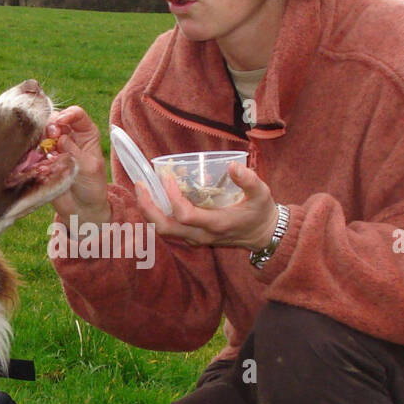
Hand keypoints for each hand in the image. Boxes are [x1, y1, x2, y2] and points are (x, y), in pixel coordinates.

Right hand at [45, 106, 110, 226]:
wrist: (81, 208)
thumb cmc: (92, 187)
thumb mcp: (89, 168)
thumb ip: (75, 151)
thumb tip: (60, 138)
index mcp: (86, 134)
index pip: (76, 115)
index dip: (67, 115)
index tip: (60, 124)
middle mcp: (69, 137)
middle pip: (55, 119)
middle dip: (50, 126)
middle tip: (50, 137)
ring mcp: (54, 147)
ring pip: (41, 133)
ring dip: (40, 139)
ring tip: (45, 153)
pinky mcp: (42, 159)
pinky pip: (33, 150)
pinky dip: (33, 152)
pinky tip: (38, 162)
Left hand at [134, 162, 278, 250]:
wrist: (263, 235)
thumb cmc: (261, 212)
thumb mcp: (261, 194)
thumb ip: (249, 180)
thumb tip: (233, 165)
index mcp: (217, 224)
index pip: (185, 215)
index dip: (172, 197)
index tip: (167, 177)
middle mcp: (202, 235)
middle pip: (165, 228)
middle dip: (148, 207)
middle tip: (140, 185)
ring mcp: (196, 238)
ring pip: (164, 231)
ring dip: (150, 211)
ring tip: (143, 189)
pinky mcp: (194, 237)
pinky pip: (170, 229)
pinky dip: (158, 214)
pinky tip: (156, 197)